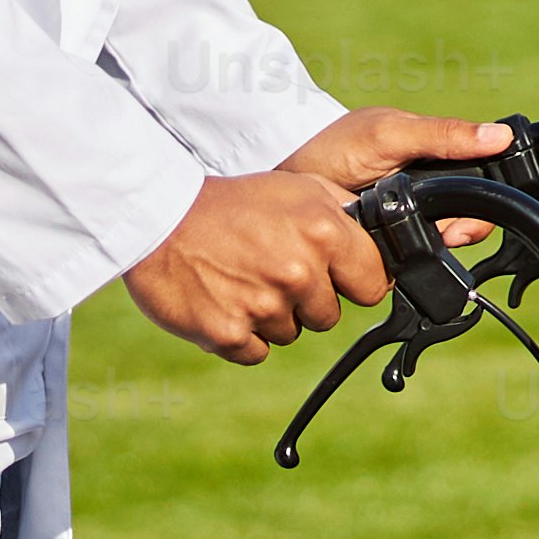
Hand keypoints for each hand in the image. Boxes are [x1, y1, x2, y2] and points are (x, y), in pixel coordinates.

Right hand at [124, 169, 394, 362]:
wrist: (156, 218)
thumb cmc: (229, 202)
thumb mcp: (296, 187)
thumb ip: (343, 214)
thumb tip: (382, 239)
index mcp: (323, 232)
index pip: (373, 284)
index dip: (351, 280)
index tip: (330, 272)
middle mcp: (298, 272)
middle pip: (329, 315)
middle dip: (306, 298)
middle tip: (269, 267)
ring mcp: (263, 306)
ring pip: (291, 333)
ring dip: (271, 315)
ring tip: (240, 278)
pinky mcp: (229, 335)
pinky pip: (256, 351)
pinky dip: (242, 334)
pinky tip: (224, 300)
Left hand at [285, 104, 520, 269]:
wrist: (290, 191)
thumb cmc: (335, 150)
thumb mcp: (389, 135)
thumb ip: (442, 135)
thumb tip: (500, 136)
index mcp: (437, 153)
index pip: (484, 175)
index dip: (485, 197)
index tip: (472, 211)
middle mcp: (430, 188)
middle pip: (473, 213)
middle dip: (463, 226)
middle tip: (446, 232)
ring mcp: (415, 218)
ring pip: (451, 239)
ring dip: (441, 242)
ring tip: (419, 238)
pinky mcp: (397, 246)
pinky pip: (423, 258)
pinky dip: (419, 258)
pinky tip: (405, 252)